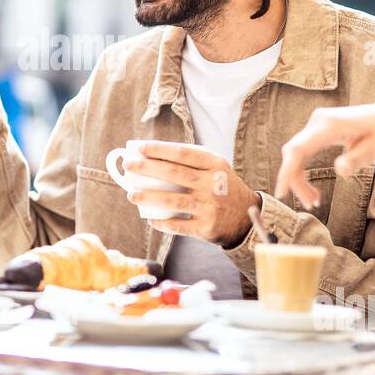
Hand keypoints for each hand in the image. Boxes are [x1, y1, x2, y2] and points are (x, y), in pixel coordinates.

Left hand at [123, 141, 259, 247]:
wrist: (246, 215)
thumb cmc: (221, 186)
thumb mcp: (215, 168)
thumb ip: (191, 161)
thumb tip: (152, 155)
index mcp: (214, 164)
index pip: (182, 153)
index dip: (158, 149)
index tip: (139, 147)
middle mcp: (213, 184)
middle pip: (173, 173)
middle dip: (147, 168)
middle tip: (128, 165)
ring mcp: (210, 206)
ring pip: (172, 200)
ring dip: (148, 196)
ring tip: (131, 194)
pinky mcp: (206, 227)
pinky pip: (178, 225)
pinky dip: (161, 223)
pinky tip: (149, 219)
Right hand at [274, 97, 374, 206]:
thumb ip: (357, 159)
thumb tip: (340, 171)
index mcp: (331, 125)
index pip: (299, 148)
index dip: (287, 171)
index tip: (281, 192)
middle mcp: (318, 121)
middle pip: (293, 153)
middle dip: (295, 181)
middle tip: (311, 204)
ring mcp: (315, 124)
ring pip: (295, 154)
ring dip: (299, 179)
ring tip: (314, 200)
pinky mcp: (316, 130)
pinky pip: (302, 152)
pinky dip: (303, 171)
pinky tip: (313, 189)